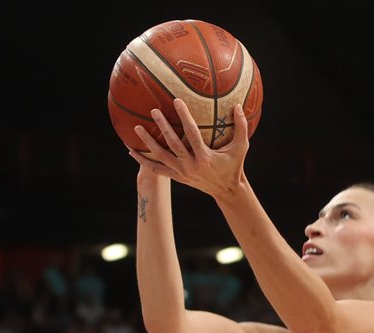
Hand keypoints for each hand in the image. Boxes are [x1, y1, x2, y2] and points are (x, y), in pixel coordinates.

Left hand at [129, 98, 249, 198]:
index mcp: (205, 157)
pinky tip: (132, 152)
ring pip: (160, 156)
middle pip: (172, 144)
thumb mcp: (241, 147)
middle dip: (162, 126)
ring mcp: (182, 173)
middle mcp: (190, 165)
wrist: (226, 191)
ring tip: (137, 128)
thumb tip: (239, 106)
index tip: (177, 101)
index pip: (191, 133)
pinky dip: (144, 161)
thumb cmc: (234, 166)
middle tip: (153, 111)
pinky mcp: (177, 177)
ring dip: (148, 142)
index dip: (184, 116)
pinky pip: (156, 169)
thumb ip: (241, 126)